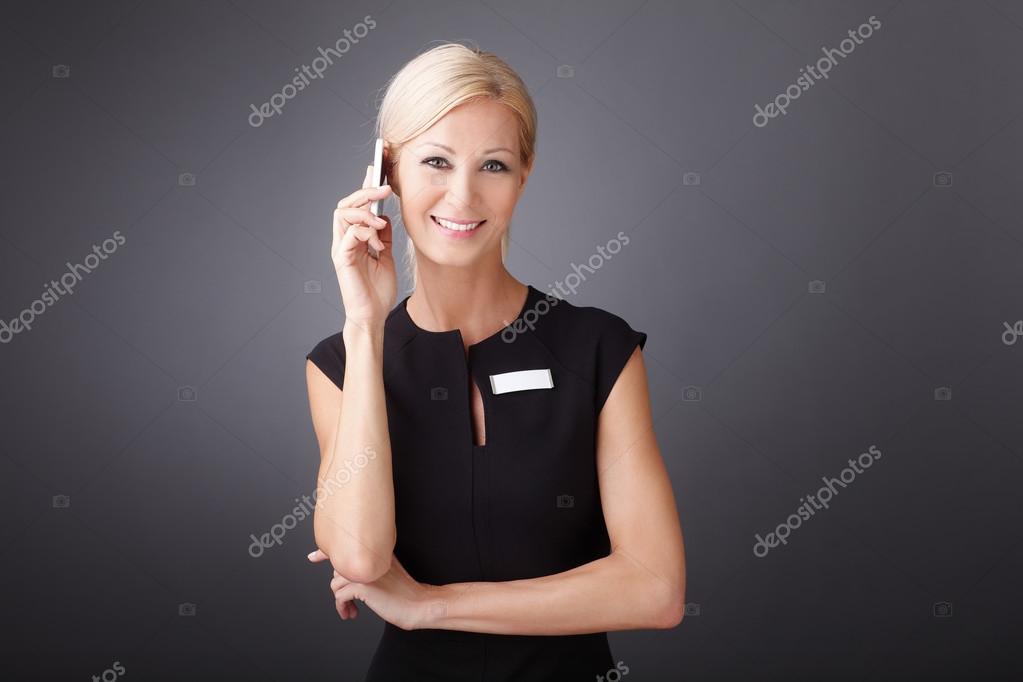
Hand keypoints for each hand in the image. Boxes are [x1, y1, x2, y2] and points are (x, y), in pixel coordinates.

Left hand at [308, 548, 434, 630]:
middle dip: (341, 587)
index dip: (326, 552)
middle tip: (348, 601)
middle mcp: (369, 559)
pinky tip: (351, 613)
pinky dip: (342, 607)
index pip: (345, 548)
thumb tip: (355, 575)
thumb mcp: (390, 573)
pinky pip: (339, 596)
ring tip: (350, 609)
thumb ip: (373, 568)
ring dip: (340, 600)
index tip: (314, 556)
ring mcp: (365, 572)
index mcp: (376, 553)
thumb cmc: (407, 593)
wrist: (419, 604)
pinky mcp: (363, 587)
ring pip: (336, 583)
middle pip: (339, 569)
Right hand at [331, 162, 396, 333]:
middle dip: (365, 191)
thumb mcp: (386, 256)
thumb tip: (384, 215)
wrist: (373, 315)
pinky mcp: (341, 259)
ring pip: (342, 213)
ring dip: (364, 212)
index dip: (365, 185)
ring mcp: (342, 248)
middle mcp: (345, 240)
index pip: (357, 205)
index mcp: (355, 237)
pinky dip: (364, 232)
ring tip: (379, 221)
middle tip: (384, 188)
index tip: (377, 167)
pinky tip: (378, 242)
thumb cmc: (377, 290)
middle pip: (346, 204)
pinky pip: (348, 235)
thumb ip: (382, 235)